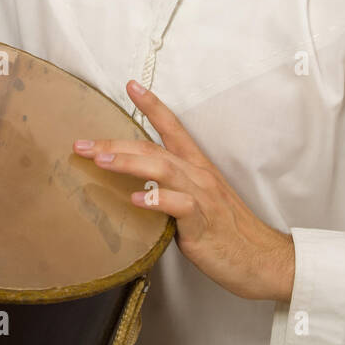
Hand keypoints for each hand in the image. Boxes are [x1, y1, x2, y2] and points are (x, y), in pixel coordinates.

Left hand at [72, 80, 295, 302]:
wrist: (262, 259)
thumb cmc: (228, 233)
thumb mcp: (199, 204)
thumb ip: (172, 192)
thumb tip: (139, 192)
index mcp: (198, 168)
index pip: (174, 128)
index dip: (153, 106)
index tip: (131, 85)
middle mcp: (199, 176)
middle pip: (154, 148)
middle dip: (116, 142)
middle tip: (82, 143)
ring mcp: (202, 198)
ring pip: (163, 169)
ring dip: (129, 162)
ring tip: (100, 160)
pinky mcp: (203, 223)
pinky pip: (178, 206)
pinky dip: (156, 200)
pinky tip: (135, 199)